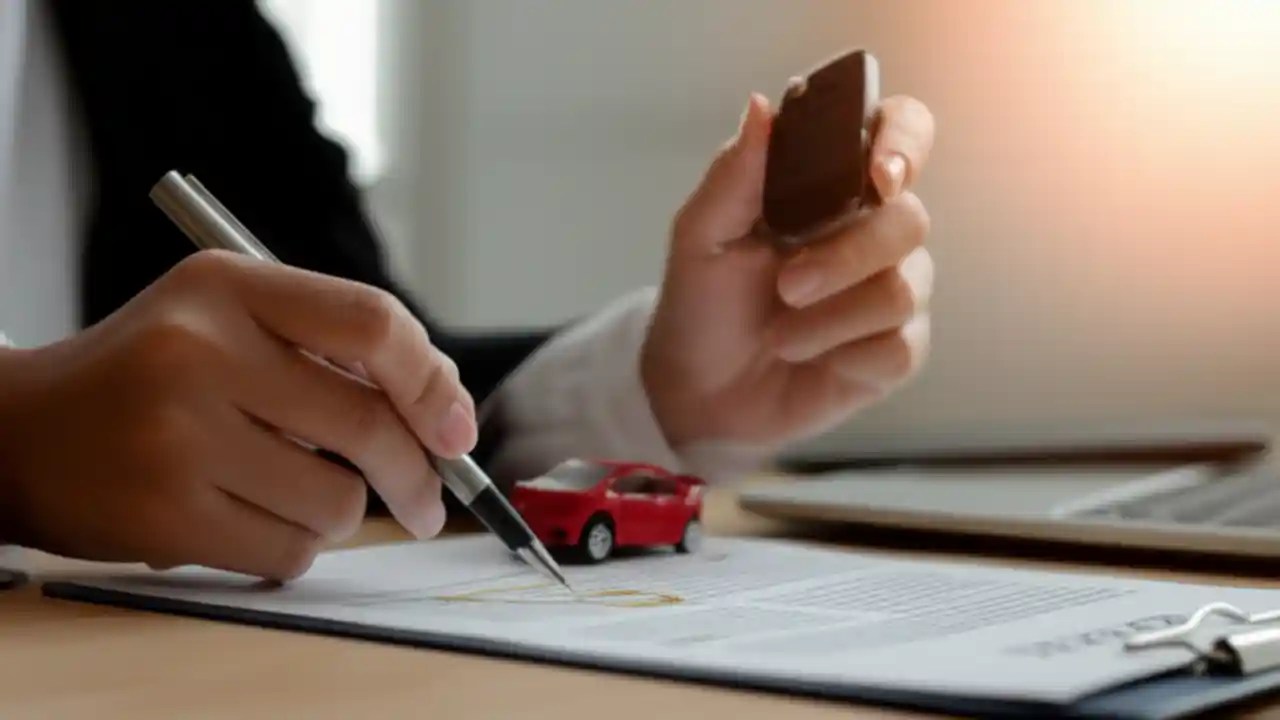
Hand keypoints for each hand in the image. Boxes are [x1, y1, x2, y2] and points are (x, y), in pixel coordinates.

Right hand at [0, 251, 474, 578]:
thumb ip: (333, 346)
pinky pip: (290, 552)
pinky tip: (253, 519)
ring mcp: (177, 437)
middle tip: (428, 501)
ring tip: (292, 491)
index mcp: (228, 287)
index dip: (432, 382)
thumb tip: (448, 409)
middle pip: (369, 425)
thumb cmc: (155, 372)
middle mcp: (200, 352)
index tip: (456, 430)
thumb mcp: (231, 319)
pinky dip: (295, 547)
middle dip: (418, 475)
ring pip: (337, 501)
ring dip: (341, 511)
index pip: (372, 323)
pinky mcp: (163, 515)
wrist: (24, 433)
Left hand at [642, 93, 934, 448]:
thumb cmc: (702, 304)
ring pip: (903, 290)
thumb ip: (734, 174)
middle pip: (909, 220)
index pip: (901, 132)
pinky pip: (900, 347)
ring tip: (780, 335)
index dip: (905, 144)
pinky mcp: (895, 351)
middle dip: (845, 258)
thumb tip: (761, 108)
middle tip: (787, 287)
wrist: (698, 390)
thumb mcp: (701, 237)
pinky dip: (844, 357)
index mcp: (833, 186)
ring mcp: (891, 291)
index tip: (879, 179)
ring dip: (830, 318)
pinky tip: (809, 359)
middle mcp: (873, 231)